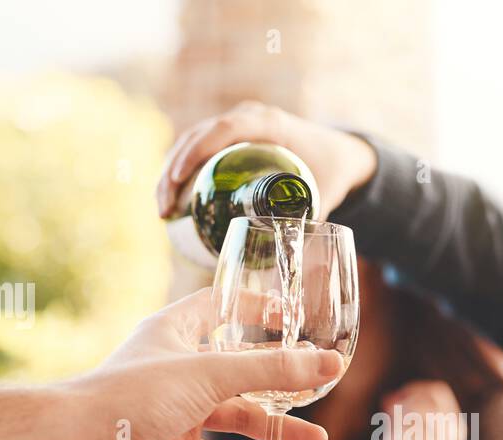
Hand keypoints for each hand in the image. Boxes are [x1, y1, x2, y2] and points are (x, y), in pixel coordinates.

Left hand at [65, 287, 340, 439]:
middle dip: (281, 384)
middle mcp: (177, 370)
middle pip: (239, 371)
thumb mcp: (212, 374)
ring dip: (275, 431)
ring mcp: (176, 412)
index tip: (292, 318)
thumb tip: (330, 364)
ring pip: (237, 418)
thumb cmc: (133, 397)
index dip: (255, 309)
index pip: (221, 309)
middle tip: (320, 390)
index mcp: (176, 333)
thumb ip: (273, 370)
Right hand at [156, 101, 378, 218]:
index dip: (197, 151)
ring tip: (163, 212)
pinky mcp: (231, 139)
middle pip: (198, 136)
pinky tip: (170, 199)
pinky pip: (197, 149)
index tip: (177, 180)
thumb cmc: (331, 170)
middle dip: (173, 172)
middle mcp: (248, 119)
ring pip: (191, 143)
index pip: (225, 129)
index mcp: (269, 123)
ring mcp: (237, 126)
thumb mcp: (322, 193)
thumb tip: (289, 258)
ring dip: (171, 174)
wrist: (339, 152)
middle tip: (164, 210)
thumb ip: (307, 221)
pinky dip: (181, 171)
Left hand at [379, 380, 463, 439]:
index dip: (414, 390)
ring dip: (392, 432)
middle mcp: (450, 438)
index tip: (396, 400)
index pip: (438, 392)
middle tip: (387, 424)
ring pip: (411, 425)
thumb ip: (403, 419)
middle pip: (421, 405)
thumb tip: (388, 400)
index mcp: (452, 427)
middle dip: (399, 411)